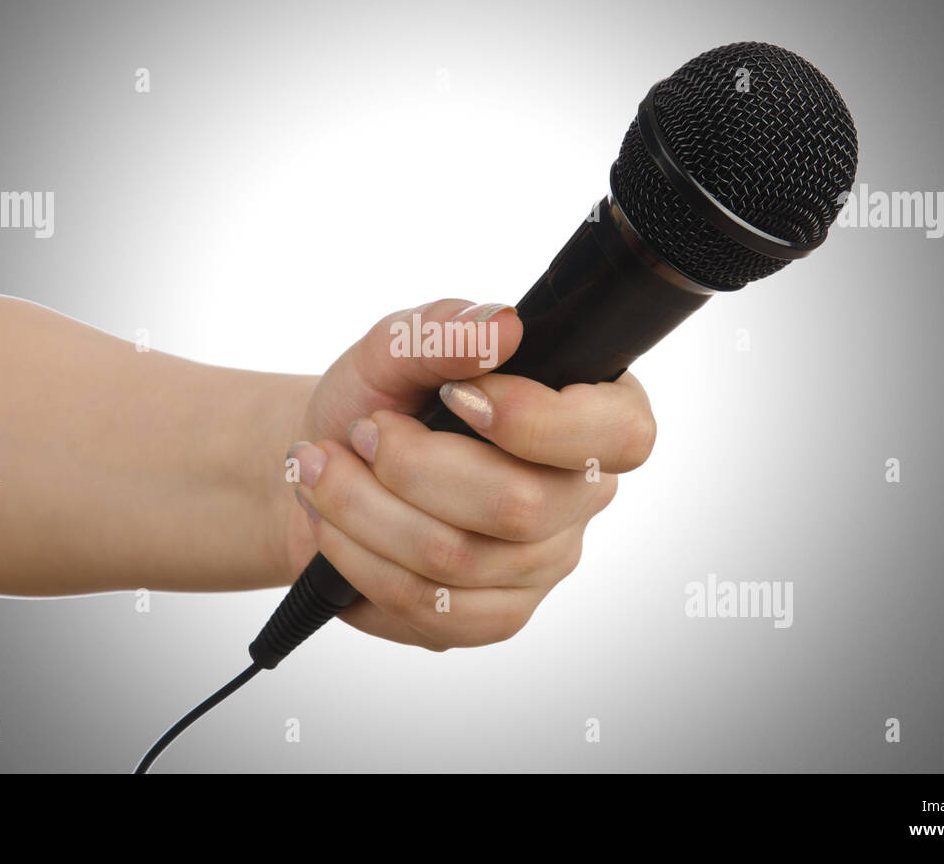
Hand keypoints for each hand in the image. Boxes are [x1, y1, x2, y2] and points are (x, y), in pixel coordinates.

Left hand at [281, 298, 655, 650]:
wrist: (331, 461)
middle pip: (520, 507)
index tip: (454, 398)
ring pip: (460, 560)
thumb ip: (443, 330)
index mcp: (592, 413)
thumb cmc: (379, 397)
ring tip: (323, 471)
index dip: (534, 422)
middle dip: (411, 466)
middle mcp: (581, 494)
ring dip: (365, 512)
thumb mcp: (395, 347)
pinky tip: (336, 527)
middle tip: (361, 431)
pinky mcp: (495, 616)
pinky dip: (362, 563)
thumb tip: (502, 327)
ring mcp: (543, 564)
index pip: (620, 435)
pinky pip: (432, 609)